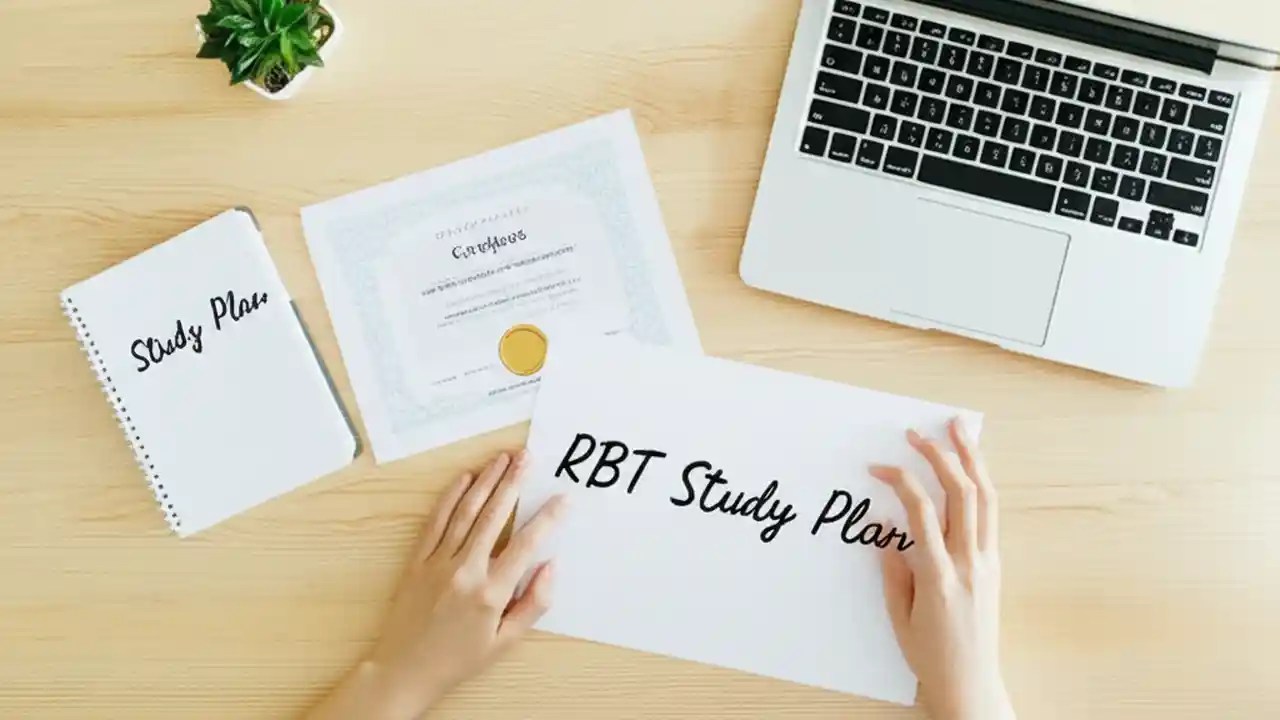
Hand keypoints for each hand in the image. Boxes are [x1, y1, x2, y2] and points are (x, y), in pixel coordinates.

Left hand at [307, 450, 568, 719]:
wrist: (404, 670)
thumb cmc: (458, 659)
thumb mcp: (505, 642)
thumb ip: (533, 604)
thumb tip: (551, 567)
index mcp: (491, 592)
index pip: (527, 544)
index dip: (548, 518)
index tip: (563, 498)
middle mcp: (465, 571)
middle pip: (495, 516)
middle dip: (514, 482)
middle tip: (528, 457)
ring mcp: (438, 562)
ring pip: (467, 512)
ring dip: (486, 481)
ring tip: (502, 459)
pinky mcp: (418, 561)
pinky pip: (436, 521)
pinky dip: (451, 497)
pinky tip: (464, 478)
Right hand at [870, 418, 1013, 719]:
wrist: (971, 683)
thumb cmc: (930, 656)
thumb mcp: (898, 616)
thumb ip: (893, 569)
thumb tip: (886, 528)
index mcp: (939, 576)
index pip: (920, 511)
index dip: (898, 480)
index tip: (876, 467)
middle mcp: (969, 563)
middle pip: (960, 493)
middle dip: (938, 455)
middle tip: (917, 433)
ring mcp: (987, 562)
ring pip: (985, 498)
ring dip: (971, 459)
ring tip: (960, 429)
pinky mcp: (995, 565)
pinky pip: (991, 515)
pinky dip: (981, 485)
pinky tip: (971, 468)